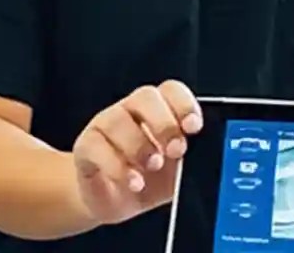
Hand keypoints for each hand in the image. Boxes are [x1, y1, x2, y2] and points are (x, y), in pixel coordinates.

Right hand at [71, 80, 202, 225]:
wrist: (114, 200)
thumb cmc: (149, 180)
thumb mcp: (177, 172)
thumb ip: (190, 160)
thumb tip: (207, 156)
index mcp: (160, 111)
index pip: (171, 91)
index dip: (184, 105)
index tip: (194, 127)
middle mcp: (131, 112)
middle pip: (145, 96)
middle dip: (163, 123)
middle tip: (175, 150)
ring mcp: (105, 126)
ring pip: (118, 120)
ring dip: (139, 146)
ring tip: (152, 167)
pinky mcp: (86, 147)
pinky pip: (96, 147)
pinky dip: (118, 167)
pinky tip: (134, 182)